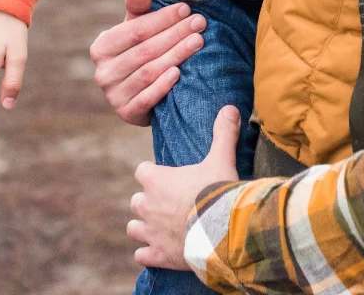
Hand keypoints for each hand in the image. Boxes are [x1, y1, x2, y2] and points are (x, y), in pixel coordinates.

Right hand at [90, 0, 205, 125]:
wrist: (139, 95)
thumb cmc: (139, 53)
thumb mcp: (136, 30)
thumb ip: (138, 9)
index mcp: (101, 47)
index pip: (135, 30)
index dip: (162, 18)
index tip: (186, 9)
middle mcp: (103, 72)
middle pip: (145, 50)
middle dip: (175, 34)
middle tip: (199, 23)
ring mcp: (113, 95)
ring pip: (149, 71)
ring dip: (176, 55)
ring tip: (198, 42)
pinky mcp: (127, 113)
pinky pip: (147, 97)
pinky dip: (163, 85)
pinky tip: (179, 72)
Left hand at [128, 105, 241, 269]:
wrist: (222, 231)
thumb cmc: (218, 191)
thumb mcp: (222, 158)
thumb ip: (223, 133)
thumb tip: (230, 108)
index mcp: (156, 179)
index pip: (142, 171)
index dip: (152, 174)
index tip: (165, 177)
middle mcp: (146, 205)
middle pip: (136, 200)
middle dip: (148, 202)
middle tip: (168, 204)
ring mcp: (150, 232)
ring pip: (134, 227)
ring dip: (143, 227)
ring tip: (160, 228)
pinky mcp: (157, 255)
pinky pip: (142, 255)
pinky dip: (148, 254)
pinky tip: (160, 252)